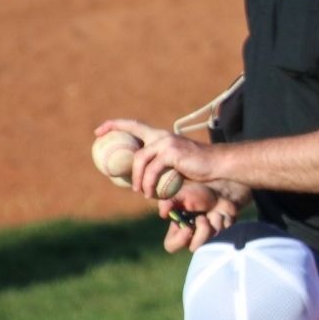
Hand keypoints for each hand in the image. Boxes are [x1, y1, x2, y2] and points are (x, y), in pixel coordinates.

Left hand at [96, 118, 216, 198]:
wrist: (219, 165)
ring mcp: (167, 143)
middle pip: (134, 141)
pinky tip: (149, 193)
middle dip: (116, 150)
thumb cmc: (201, 168)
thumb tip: (147, 182)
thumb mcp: (178, 166)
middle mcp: (162, 136)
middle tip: (108, 170)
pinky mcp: (171, 153)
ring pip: (140, 159)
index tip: (99, 132)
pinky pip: (152, 170)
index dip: (115, 126)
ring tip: (140, 192)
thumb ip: (162, 168)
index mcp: (163, 137)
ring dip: (137, 179)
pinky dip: (148, 183)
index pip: (134, 126)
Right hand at [157, 183, 238, 251]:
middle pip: (194, 247)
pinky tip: (221, 213)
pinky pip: (224, 235)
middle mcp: (192, 237)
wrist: (219, 191)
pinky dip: (222, 221)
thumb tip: (163, 214)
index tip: (187, 229)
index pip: (171, 246)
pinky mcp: (223, 235)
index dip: (178, 241)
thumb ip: (169, 202)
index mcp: (178, 229)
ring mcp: (209, 237)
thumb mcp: (181, 195)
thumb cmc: (197, 193)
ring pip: (211, 242)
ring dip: (212, 223)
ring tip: (211, 212)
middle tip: (202, 218)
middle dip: (201, 231)